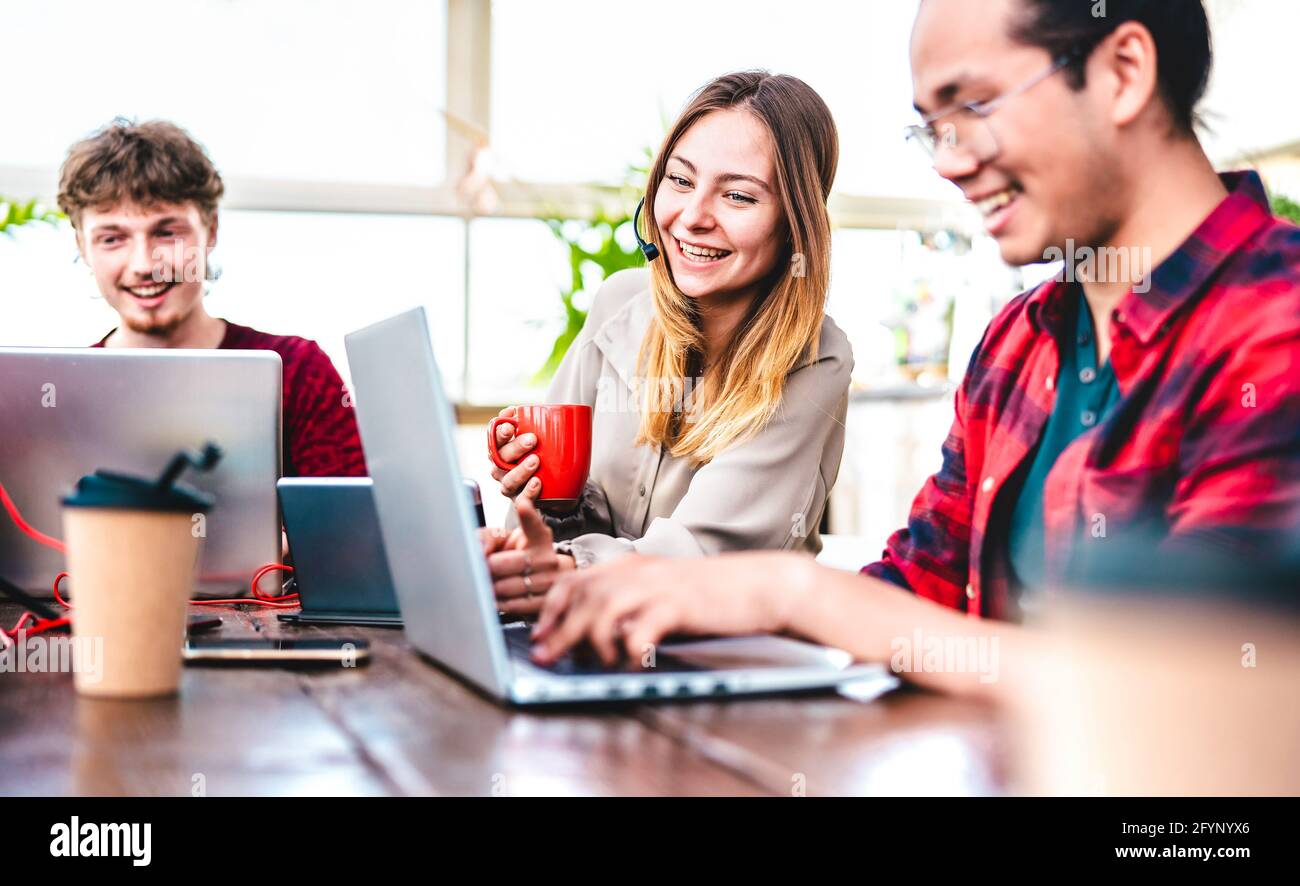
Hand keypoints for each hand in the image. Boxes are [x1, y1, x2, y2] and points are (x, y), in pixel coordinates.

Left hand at [486, 495, 574, 616]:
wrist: (542, 582)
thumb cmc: (518, 558)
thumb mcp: (505, 541)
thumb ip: (487, 538)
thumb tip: (480, 551)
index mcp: (539, 537)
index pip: (533, 524)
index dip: (527, 513)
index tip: (521, 504)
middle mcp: (548, 558)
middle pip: (505, 563)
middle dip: (487, 567)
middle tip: (482, 568)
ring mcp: (550, 582)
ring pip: (506, 587)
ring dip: (490, 587)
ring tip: (489, 583)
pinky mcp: (546, 603)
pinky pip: (514, 605)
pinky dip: (499, 603)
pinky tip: (497, 597)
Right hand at [489, 406, 541, 501]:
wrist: (555, 488)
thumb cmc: (541, 456)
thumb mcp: (537, 439)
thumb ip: (529, 424)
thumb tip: (517, 410)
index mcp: (501, 450)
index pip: (494, 439)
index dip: (499, 432)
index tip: (510, 425)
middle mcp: (500, 469)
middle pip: (500, 458)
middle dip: (514, 447)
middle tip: (532, 439)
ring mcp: (509, 486)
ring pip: (508, 481)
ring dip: (520, 470)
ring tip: (535, 460)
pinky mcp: (520, 501)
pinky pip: (521, 501)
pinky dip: (528, 493)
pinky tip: (537, 483)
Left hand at [530, 552, 811, 666]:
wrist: (761, 585)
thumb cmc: (713, 595)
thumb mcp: (663, 591)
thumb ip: (631, 605)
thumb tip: (595, 635)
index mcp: (631, 567)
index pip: (575, 581)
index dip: (551, 609)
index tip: (539, 635)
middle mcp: (639, 571)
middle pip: (582, 597)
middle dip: (557, 631)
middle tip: (544, 658)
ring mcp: (659, 586)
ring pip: (604, 610)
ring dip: (591, 642)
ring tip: (594, 664)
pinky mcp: (680, 605)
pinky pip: (641, 628)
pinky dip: (630, 649)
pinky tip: (633, 662)